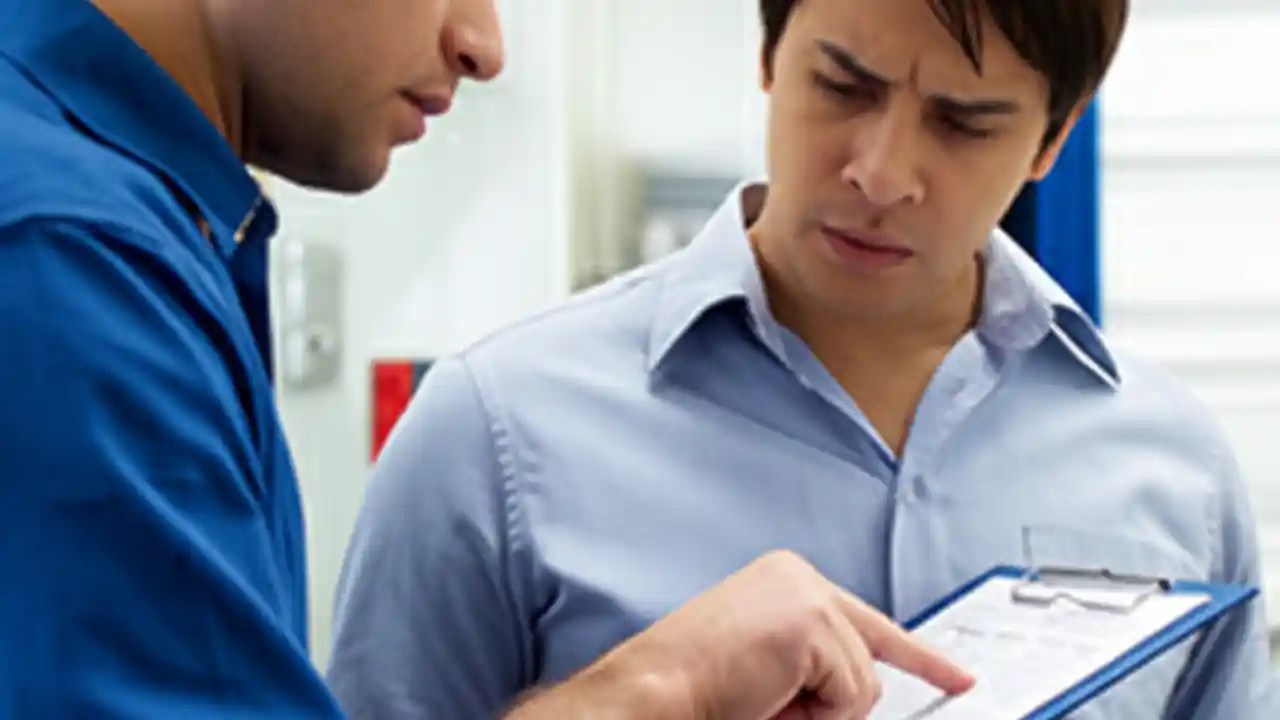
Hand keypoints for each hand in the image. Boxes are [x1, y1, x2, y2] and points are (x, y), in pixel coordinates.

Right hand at [601, 550, 972, 719]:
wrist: (653, 690)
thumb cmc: (694, 685)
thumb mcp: (769, 662)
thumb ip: (815, 659)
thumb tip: (864, 689)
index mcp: (786, 578)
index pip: (867, 620)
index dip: (920, 656)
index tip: (959, 678)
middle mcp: (800, 575)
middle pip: (868, 656)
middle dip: (837, 700)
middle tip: (772, 700)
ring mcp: (808, 594)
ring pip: (862, 682)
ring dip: (817, 711)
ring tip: (761, 698)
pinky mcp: (812, 623)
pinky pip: (850, 694)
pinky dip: (814, 715)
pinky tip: (768, 696)